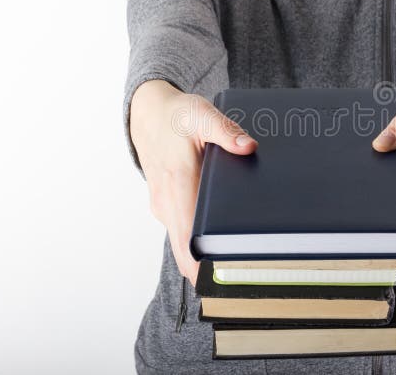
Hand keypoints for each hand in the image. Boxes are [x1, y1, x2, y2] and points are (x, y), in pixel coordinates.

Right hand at [130, 80, 257, 285]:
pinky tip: (224, 240)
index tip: (219, 281)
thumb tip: (248, 146)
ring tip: (241, 262)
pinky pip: (183, 230)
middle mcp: (167, 202)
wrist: (148, 113)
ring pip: (184, 241)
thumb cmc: (176, 116)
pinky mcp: (168, 206)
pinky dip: (199, 238)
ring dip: (205, 253)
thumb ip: (225, 131)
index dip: (199, 266)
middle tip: (241, 279)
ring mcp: (165, 206)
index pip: (185, 238)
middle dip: (209, 267)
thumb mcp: (202, 115)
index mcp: (176, 184)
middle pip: (185, 249)